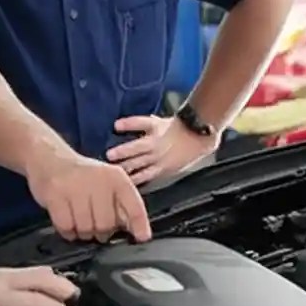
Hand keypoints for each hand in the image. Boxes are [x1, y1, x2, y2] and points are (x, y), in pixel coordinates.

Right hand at [26, 150, 152, 243]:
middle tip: (94, 224)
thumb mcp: (106, 183)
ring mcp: (75, 186)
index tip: (142, 238)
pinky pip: (66, 227)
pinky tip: (67, 222)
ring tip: (79, 221)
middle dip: (101, 232)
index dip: (140, 225)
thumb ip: (121, 205)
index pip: (133, 205)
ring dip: (82, 233)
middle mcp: (98, 180)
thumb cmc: (81, 177)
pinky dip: (67, 231)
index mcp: (116, 177)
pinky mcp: (54, 194)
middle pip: (106, 225)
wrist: (48, 157)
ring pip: (85, 229)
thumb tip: (138, 233)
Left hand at [105, 115, 219, 185]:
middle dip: (122, 152)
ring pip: (140, 164)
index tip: (115, 126)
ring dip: (126, 168)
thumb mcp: (156, 122)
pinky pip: (147, 176)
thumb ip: (139, 124)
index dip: (127, 124)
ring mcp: (159, 158)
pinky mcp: (163, 170)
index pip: (139, 123)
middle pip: (137, 148)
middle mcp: (156, 143)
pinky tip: (127, 184)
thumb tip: (118, 125)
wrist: (197, 138)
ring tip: (114, 172)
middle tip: (108, 156)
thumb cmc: (175, 128)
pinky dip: (137, 180)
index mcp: (155, 128)